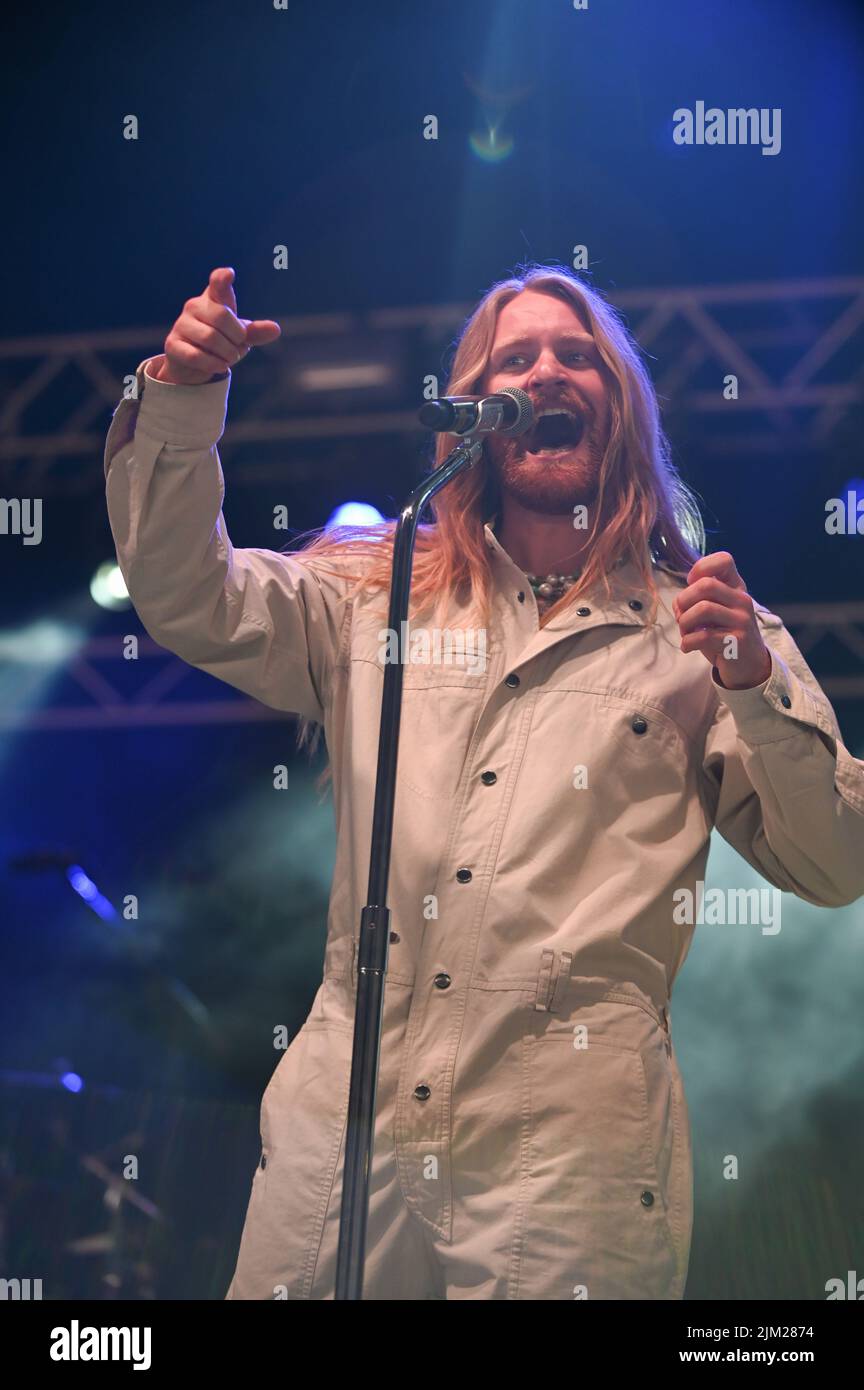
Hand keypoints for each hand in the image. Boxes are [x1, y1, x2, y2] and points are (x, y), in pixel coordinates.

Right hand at [154, 267, 280, 384]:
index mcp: (213, 299)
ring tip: (228, 358)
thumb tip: (276, 329)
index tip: (229, 274)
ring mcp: (181, 324)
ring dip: (226, 354)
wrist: (193, 365)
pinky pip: (196, 355)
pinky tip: (219, 366)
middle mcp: (194, 306)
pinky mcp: (172, 345)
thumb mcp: (239, 337)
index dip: (222, 278)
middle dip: (236, 337)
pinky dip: (213, 364)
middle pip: (221, 316)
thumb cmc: (220, 343)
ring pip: (209, 337)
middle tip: (237, 348)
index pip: (217, 283)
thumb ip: (255, 332)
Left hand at [672, 551, 771, 689]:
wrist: (749, 665)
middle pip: (705, 585)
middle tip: (681, 615)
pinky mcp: (737, 642)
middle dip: (684, 600)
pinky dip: (687, 642)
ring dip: (684, 622)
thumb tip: (678, 603)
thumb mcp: (716, 611)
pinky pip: (703, 637)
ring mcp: (742, 621)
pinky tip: (688, 646)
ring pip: (703, 609)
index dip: (701, 568)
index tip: (692, 584)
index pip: (724, 560)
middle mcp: (742, 600)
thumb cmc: (725, 633)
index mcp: (736, 587)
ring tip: (685, 632)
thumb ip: (699, 599)